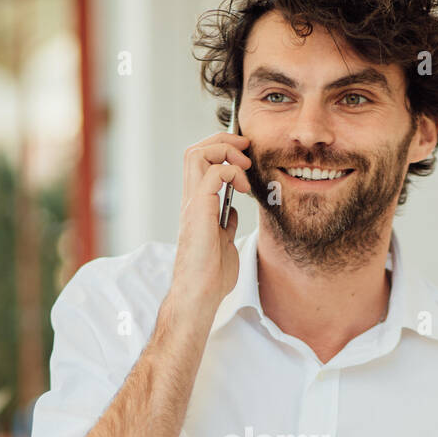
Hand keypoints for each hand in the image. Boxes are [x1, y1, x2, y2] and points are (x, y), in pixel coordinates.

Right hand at [171, 130, 252, 312]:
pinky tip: (243, 188)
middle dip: (223, 141)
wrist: (201, 295)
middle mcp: (191, 199)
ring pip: (198, 154)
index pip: (199, 161)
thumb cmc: (211, 275)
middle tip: (246, 150)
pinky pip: (213, 174)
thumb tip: (233, 213)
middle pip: (196, 150)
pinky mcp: (200, 211)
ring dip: (225, 151)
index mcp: (197, 205)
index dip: (221, 150)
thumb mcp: (224, 242)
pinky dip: (231, 171)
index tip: (244, 157)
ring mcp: (193, 204)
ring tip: (244, 165)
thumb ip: (226, 224)